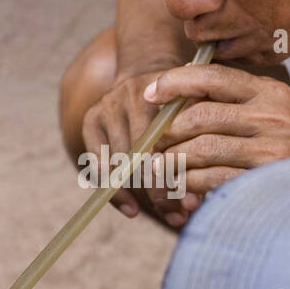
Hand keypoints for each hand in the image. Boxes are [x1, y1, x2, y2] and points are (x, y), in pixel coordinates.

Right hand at [81, 62, 199, 226]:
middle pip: (142, 154)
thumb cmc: (184, 106)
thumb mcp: (198, 116)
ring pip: (122, 163)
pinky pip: (99, 165)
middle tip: (179, 215)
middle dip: (162, 191)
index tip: (192, 204)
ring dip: (144, 195)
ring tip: (168, 214)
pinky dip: (116, 192)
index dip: (178, 176)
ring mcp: (108, 106)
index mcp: (163, 91)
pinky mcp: (91, 119)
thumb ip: (198, 151)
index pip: (166, 142)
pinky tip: (132, 210)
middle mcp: (132, 94)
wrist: (148, 73)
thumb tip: (192, 204)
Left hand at [143, 64, 289, 203]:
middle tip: (151, 143)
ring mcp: (270, 148)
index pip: (214, 76)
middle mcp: (271, 115)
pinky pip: (213, 178)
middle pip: (201, 116)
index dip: (176, 82)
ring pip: (203, 148)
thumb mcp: (272, 111)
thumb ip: (234, 101)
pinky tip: (180, 185)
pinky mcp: (263, 179)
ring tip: (157, 166)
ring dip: (172, 160)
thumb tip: (177, 97)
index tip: (150, 92)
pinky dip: (189, 182)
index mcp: (268, 91)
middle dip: (168, 131)